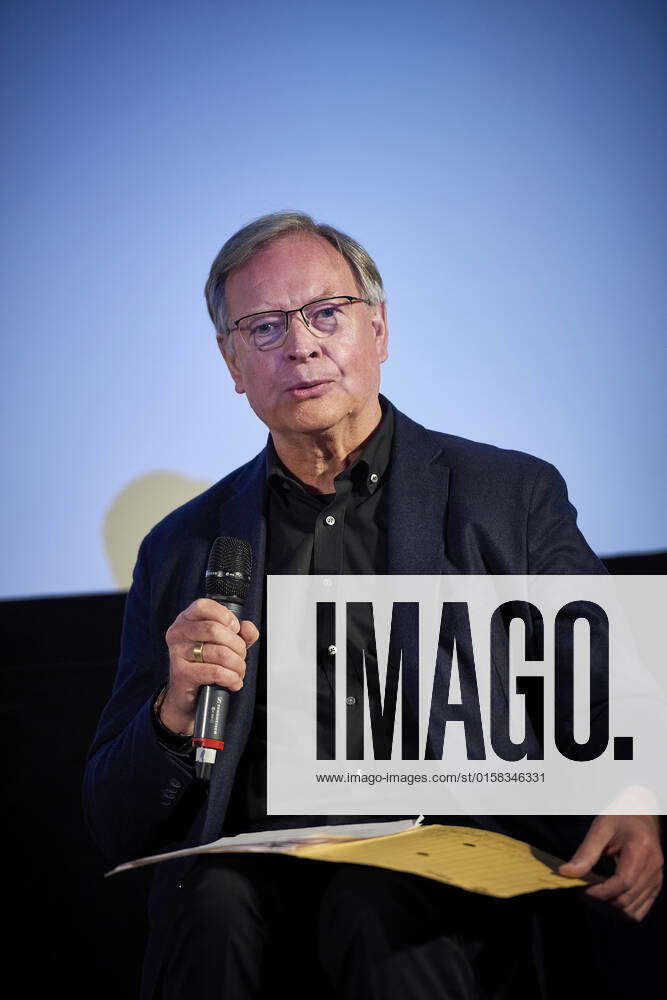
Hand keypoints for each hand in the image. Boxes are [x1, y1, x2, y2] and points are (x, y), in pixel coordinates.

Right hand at [160, 598, 259, 734]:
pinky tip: (234, 682)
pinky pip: (214, 671)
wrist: (187, 693)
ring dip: (237, 664)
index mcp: (187, 619)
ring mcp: (178, 652)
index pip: (204, 606)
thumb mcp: (225, 643)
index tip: (235, 628)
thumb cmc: (205, 663)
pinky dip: (231, 678)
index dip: (225, 616)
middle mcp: (179, 632)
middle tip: (240, 655)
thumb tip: (248, 629)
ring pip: (218, 652)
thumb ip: (241, 633)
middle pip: (214, 629)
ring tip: (238, 670)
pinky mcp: (181, 672)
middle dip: (237, 645)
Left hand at [558, 815, 662, 921]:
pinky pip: (638, 912)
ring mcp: (656, 880)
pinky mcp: (654, 887)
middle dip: (601, 901)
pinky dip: (620, 911)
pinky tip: (607, 897)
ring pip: (632, 912)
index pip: (623, 882)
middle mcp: (654, 869)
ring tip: (593, 893)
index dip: (600, 892)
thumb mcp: (601, 827)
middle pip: (626, 900)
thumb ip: (586, 852)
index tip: (581, 888)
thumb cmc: (620, 816)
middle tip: (582, 889)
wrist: (642, 813)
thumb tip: (565, 873)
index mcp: (641, 850)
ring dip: (609, 909)